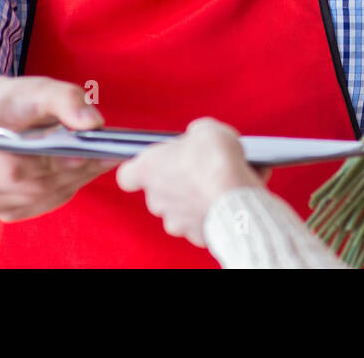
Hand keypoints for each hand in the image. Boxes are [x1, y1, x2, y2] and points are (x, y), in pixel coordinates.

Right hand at [0, 76, 120, 221]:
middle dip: (75, 170)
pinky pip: (45, 202)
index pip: (15, 169)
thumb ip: (67, 101)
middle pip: (35, 186)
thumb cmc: (18, 101)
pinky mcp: (8, 209)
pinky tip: (88, 168)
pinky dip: (69, 185)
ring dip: (77, 179)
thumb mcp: (41, 89)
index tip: (86, 154)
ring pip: (44, 196)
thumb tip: (93, 124)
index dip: (52, 164)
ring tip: (105, 159)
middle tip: (111, 154)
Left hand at [116, 118, 269, 246]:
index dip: (141, 169)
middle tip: (197, 169)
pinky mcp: (195, 235)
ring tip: (215, 187)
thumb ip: (194, 134)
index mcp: (148, 169)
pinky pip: (198, 224)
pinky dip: (209, 215)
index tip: (154, 163)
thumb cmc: (216, 161)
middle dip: (176, 182)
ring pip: (178, 211)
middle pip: (157, 192)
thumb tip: (199, 137)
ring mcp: (175, 221)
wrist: (236, 195)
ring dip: (192, 201)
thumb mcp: (205, 129)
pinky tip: (224, 202)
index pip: (127, 175)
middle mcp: (156, 199)